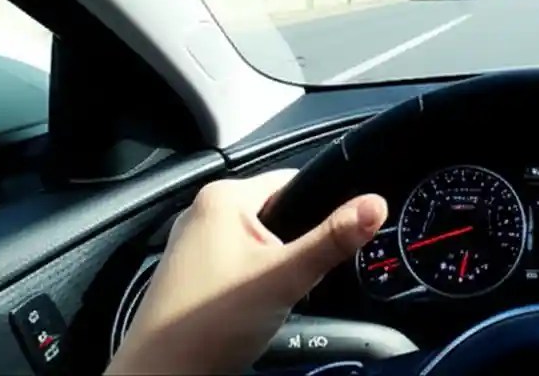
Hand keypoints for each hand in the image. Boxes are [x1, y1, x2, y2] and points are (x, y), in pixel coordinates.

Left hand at [106, 170, 387, 374]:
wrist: (163, 375)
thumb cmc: (210, 324)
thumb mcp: (285, 277)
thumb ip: (332, 240)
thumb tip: (374, 205)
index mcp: (223, 197)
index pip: (293, 181)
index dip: (321, 210)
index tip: (330, 241)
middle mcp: (203, 212)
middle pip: (278, 215)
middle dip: (296, 247)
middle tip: (293, 279)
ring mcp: (194, 244)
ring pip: (260, 244)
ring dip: (275, 268)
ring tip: (270, 297)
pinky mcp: (192, 273)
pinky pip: (240, 264)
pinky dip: (254, 282)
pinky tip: (252, 307)